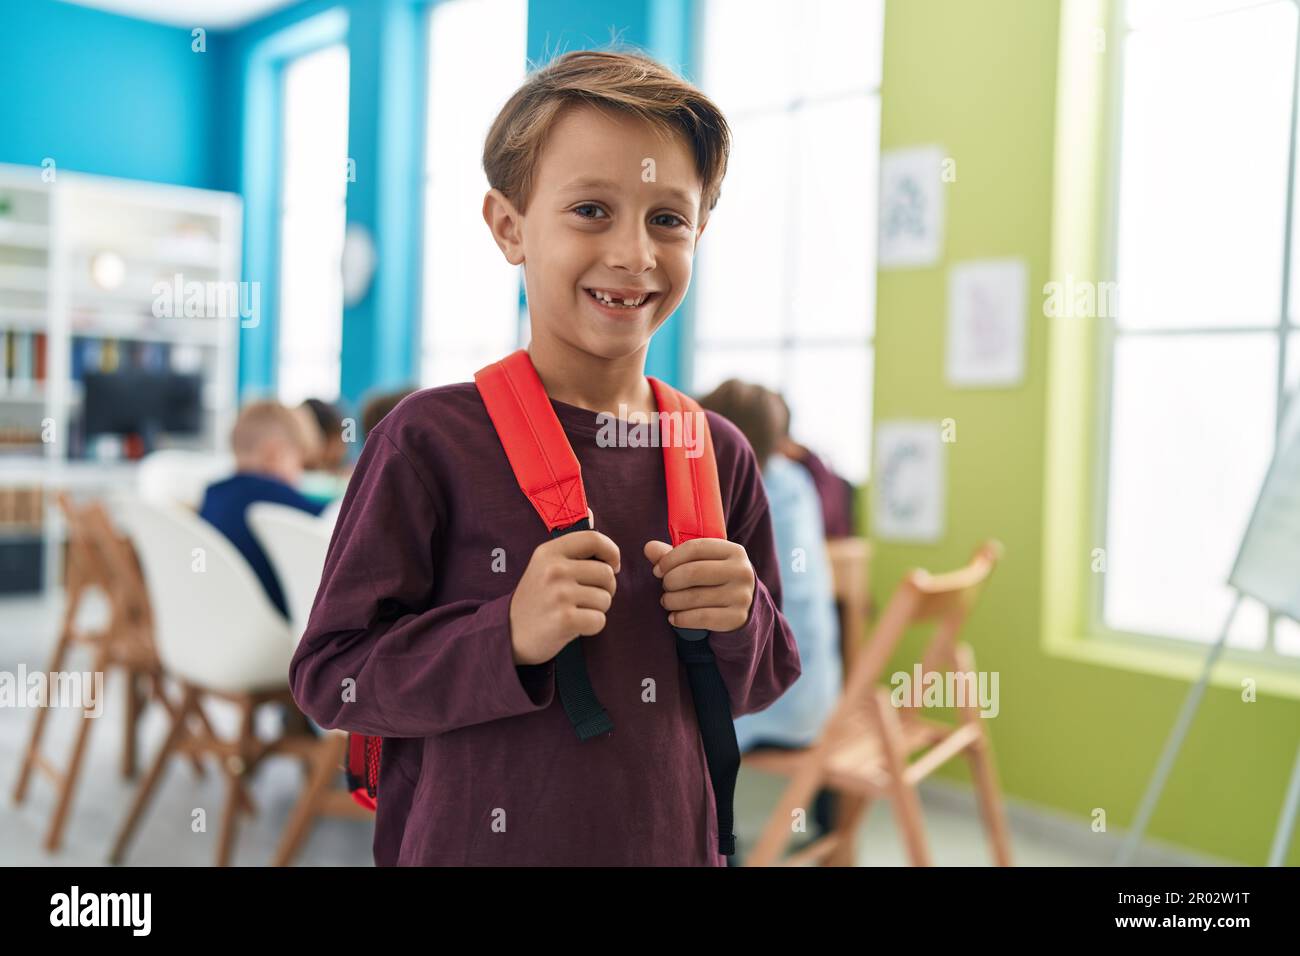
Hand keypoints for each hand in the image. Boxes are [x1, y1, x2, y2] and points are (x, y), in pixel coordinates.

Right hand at [509, 522, 619, 664]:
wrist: (509, 635)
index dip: (612, 552)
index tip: (612, 565)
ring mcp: (559, 594)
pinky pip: (599, 620)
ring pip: (606, 599)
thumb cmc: (536, 598)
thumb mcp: (545, 564)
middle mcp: (554, 569)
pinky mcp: (565, 619)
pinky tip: (575, 625)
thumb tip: (590, 511)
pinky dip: (592, 626)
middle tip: (586, 596)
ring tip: (576, 610)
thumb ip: (571, 544)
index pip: (594, 539)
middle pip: (607, 573)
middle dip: (605, 588)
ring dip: (597, 609)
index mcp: (549, 552)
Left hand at [643, 538, 755, 632]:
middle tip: (665, 587)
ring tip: (667, 601)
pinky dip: (681, 619)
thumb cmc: (713, 578)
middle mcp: (742, 571)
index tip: (657, 570)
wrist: (742, 606)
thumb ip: (672, 555)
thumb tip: (648, 548)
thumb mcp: (698, 563)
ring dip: (672, 601)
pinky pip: (700, 618)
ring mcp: (742, 596)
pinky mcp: (737, 617)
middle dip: (670, 581)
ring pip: (694, 597)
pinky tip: (673, 618)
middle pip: (693, 572)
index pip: (695, 548)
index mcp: (734, 550)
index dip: (670, 559)